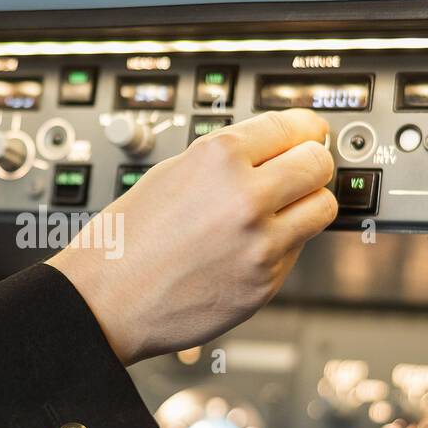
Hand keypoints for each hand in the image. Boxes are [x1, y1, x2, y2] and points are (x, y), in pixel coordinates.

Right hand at [49, 108, 337, 364]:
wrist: (105, 300)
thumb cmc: (126, 238)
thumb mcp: (172, 171)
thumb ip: (227, 158)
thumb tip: (274, 151)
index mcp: (220, 157)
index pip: (295, 126)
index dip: (306, 129)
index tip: (309, 134)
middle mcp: (247, 197)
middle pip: (319, 165)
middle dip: (312, 164)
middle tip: (300, 171)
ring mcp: (261, 244)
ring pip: (322, 209)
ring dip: (306, 205)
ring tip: (279, 211)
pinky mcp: (265, 283)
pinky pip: (296, 252)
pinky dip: (281, 246)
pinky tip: (246, 248)